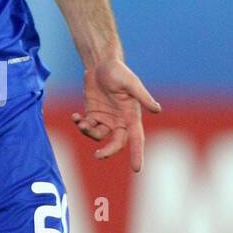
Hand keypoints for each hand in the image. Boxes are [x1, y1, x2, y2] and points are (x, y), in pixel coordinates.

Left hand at [72, 58, 160, 172]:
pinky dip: (79, 124)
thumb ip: (142, 97)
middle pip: (116, 143)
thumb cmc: (118, 71)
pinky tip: (75, 117)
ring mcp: (105, 119)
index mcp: (132, 116)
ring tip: (81, 122)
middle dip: (107, 151)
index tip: (137, 168)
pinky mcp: (93, 114)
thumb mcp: (131, 83)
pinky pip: (86, 126)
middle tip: (98, 155)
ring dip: (88, 132)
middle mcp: (120, 121)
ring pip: (98, 136)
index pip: (137, 139)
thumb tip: (157, 110)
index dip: (137, 153)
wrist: (100, 63)